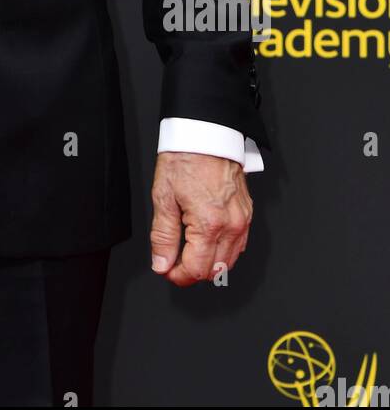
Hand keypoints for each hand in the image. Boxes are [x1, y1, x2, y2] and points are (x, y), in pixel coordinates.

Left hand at [149, 151, 252, 286]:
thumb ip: (163, 236)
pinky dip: (223, 251)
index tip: (166, 269)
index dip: (177, 275)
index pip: (196, 270)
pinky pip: (239, 245)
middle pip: (214, 270)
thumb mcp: (164, 197)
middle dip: (191, 272)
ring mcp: (242, 220)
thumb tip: (162, 264)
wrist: (206, 134)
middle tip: (172, 261)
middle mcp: (231, 225)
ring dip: (208, 264)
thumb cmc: (185, 158)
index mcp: (209, 223)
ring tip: (187, 251)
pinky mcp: (247, 213)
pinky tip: (207, 242)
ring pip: (229, 261)